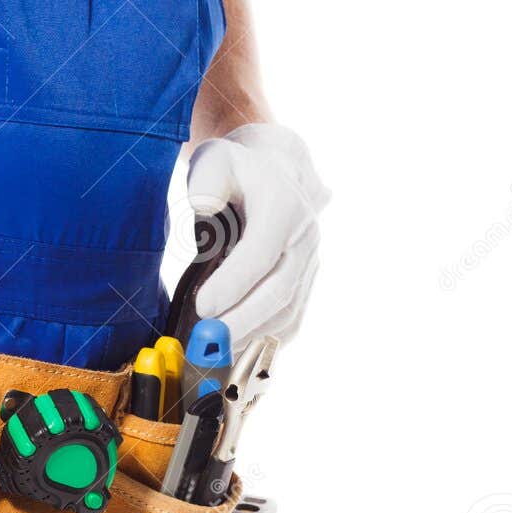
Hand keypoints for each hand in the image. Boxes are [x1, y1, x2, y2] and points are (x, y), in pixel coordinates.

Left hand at [186, 123, 328, 344]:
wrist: (276, 171)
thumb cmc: (237, 170)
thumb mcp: (214, 161)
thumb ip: (206, 185)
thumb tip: (201, 212)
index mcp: (284, 207)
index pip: (260, 253)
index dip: (233, 284)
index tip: (202, 307)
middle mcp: (304, 238)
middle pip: (278, 290)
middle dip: (241, 322)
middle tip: (206, 343)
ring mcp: (310, 263)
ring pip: (287, 312)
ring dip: (251, 335)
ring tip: (214, 351)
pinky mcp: (305, 282)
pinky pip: (291, 319)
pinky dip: (265, 338)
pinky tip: (235, 350)